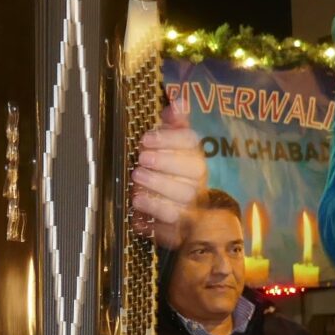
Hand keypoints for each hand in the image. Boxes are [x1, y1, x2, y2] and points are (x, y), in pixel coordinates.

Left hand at [134, 101, 206, 246]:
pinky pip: (171, 232)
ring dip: (158, 194)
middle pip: (193, 174)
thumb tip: (178, 102)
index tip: (145, 139)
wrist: (179, 212)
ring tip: (137, 185)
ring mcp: (192, 209)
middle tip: (140, 162)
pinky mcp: (180, 233)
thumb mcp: (171, 145)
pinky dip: (153, 225)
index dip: (169, 140)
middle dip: (164, 165)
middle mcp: (198, 184)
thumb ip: (174, 124)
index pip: (192, 144)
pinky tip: (137, 217)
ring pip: (182, 203)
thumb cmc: (170, 171)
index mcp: (195, 158)